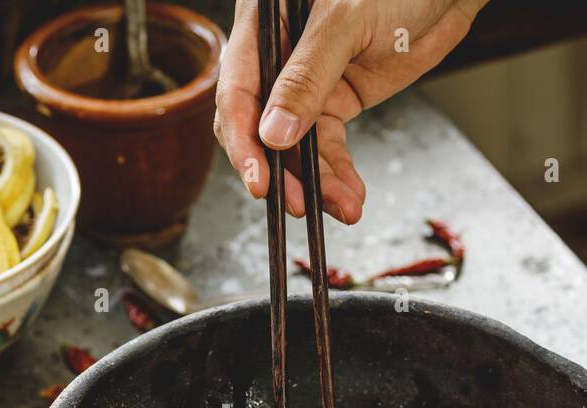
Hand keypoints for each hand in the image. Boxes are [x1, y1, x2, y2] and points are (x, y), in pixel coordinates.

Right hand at [215, 0, 487, 222]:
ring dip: (317, 183)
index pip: (237, 90)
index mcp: (264, 25)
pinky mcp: (338, 99)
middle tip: (299, 203)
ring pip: (297, 146)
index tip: (259, 181)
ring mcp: (309, 83)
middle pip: (261, 128)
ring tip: (342, 206)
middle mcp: (279, 57)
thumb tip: (274, 134)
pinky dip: (338, 175)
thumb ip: (307, 75)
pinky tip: (349, 196)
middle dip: (282, 171)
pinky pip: (328, 146)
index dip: (243, 141)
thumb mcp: (347, 21)